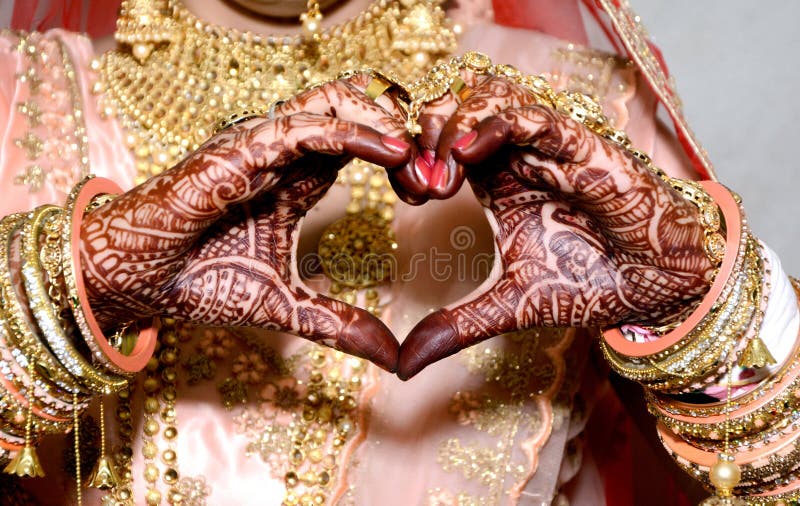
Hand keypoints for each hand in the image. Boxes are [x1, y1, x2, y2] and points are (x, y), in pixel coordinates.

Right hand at [79, 77, 411, 371]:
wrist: (137, 283)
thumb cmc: (202, 284)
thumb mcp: (289, 307)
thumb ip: (341, 326)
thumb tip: (394, 359)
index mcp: (299, 180)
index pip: (363, 144)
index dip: (404, 157)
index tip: (434, 189)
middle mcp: (284, 154)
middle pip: (356, 110)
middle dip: (405, 130)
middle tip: (441, 166)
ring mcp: (262, 147)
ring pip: (334, 103)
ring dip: (384, 122)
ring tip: (420, 152)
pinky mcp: (240, 150)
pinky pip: (303, 126)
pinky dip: (350, 132)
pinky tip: (389, 149)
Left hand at [397, 96, 714, 378]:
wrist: (655, 289)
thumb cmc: (589, 283)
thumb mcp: (509, 305)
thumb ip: (457, 326)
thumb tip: (404, 367)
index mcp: (496, 180)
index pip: (442, 141)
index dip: (415, 155)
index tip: (407, 192)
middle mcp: (518, 156)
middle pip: (460, 105)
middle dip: (428, 129)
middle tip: (415, 176)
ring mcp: (549, 148)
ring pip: (494, 97)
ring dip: (457, 120)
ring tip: (442, 164)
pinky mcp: (584, 149)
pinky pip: (537, 117)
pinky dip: (499, 123)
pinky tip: (470, 151)